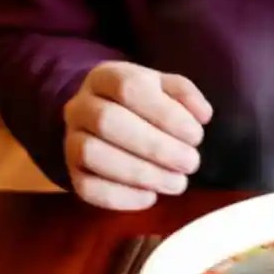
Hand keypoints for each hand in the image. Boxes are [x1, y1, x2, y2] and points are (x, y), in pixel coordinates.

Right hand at [63, 61, 212, 209]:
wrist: (103, 117)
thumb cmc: (143, 103)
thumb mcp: (165, 88)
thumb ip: (185, 95)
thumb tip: (202, 115)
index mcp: (105, 76)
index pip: (129, 87)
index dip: (165, 114)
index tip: (196, 136)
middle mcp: (80, 106)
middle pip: (108, 122)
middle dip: (156, 147)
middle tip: (191, 163)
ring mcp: (71, 139)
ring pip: (93, 155)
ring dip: (141, 173)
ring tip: (177, 183)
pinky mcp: (72, 172)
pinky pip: (87, 187)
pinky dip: (122, 197)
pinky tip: (151, 197)